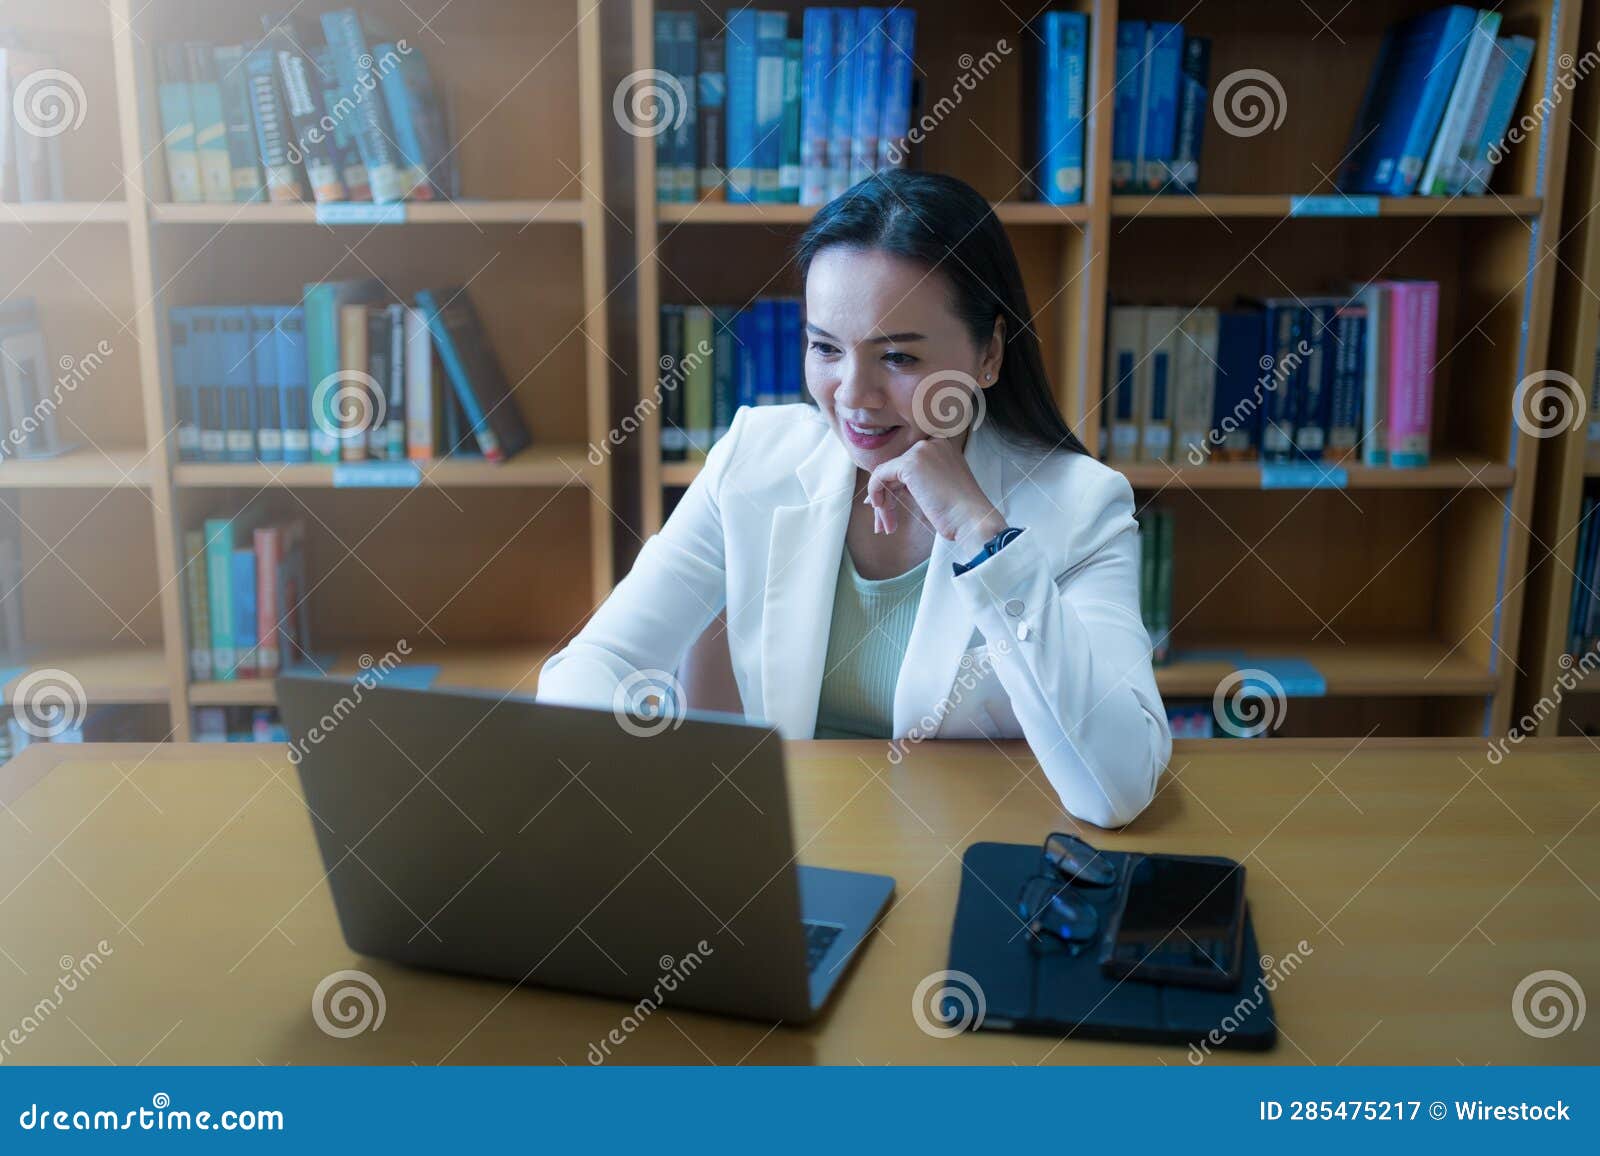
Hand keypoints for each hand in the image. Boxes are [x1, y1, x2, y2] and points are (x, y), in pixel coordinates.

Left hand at [863, 437, 1007, 549]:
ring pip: (887, 473)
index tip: (887, 505)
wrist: (972, 520)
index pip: (908, 463)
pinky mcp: (909, 463)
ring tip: (886, 526)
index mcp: (941, 447)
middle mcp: (932, 443)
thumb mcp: (938, 488)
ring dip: (884, 502)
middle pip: (896, 468)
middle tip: (884, 520)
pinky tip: (881, 509)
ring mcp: (921, 451)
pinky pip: (880, 475)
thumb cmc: (959, 513)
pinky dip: (876, 492)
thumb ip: (918, 481)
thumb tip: (887, 487)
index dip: (894, 485)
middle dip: (887, 495)